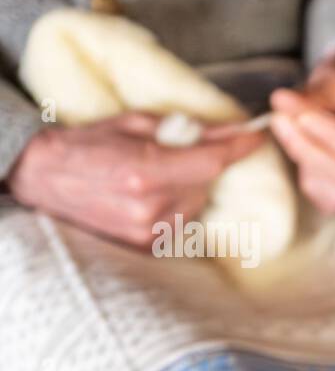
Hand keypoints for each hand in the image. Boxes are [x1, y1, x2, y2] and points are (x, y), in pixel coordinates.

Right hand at [6, 112, 264, 248]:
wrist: (42, 177)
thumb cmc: (86, 144)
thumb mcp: (135, 124)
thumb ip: (184, 130)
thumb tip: (228, 132)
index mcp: (146, 171)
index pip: (212, 162)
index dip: (239, 147)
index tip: (256, 136)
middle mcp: (151, 207)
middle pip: (207, 183)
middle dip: (202, 165)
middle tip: (177, 153)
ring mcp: (150, 231)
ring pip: (197, 203)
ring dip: (189, 187)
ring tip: (154, 176)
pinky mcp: (148, 247)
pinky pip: (183, 221)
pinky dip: (177, 205)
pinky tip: (150, 195)